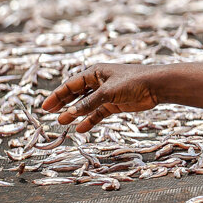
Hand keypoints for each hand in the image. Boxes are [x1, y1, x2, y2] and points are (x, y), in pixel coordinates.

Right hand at [40, 63, 163, 132]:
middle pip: (76, 94)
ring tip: (62, 122)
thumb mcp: (108, 92)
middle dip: (63, 103)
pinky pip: (98, 113)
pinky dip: (90, 120)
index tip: (45, 106)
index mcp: (94, 73)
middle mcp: (99, 82)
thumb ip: (89, 104)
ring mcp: (106, 94)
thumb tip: (70, 113)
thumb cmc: (133, 82)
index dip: (57, 95)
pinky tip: (80, 129)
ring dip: (75, 113)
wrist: (157, 86)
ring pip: (86, 105)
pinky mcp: (115, 104)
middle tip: (49, 114)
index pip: (70, 85)